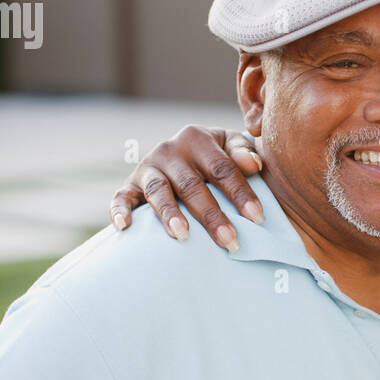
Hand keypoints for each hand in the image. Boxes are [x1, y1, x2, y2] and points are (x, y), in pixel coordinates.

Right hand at [109, 127, 263, 249]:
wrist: (184, 156)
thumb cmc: (216, 156)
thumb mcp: (231, 146)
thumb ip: (243, 152)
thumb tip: (255, 164)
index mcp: (198, 138)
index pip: (223, 168)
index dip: (241, 193)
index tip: (258, 218)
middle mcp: (170, 150)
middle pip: (192, 185)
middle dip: (212, 215)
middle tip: (230, 241)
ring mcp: (148, 167)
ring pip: (159, 191)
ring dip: (170, 213)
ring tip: (183, 235)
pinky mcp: (129, 185)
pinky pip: (121, 198)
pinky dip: (120, 210)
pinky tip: (125, 227)